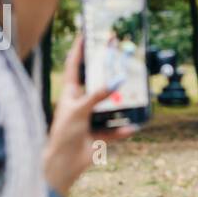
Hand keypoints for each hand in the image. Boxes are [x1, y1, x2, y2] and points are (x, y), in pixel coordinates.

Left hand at [44, 33, 135, 196]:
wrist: (64, 163)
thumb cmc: (64, 132)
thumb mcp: (79, 110)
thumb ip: (97, 95)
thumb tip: (116, 82)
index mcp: (70, 93)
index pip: (74, 66)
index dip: (79, 49)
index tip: (86, 33)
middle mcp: (80, 103)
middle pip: (96, 83)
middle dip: (108, 73)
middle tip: (120, 58)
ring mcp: (90, 118)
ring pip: (109, 107)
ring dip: (121, 104)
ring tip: (134, 93)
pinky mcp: (98, 134)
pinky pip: (114, 130)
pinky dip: (122, 130)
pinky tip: (132, 128)